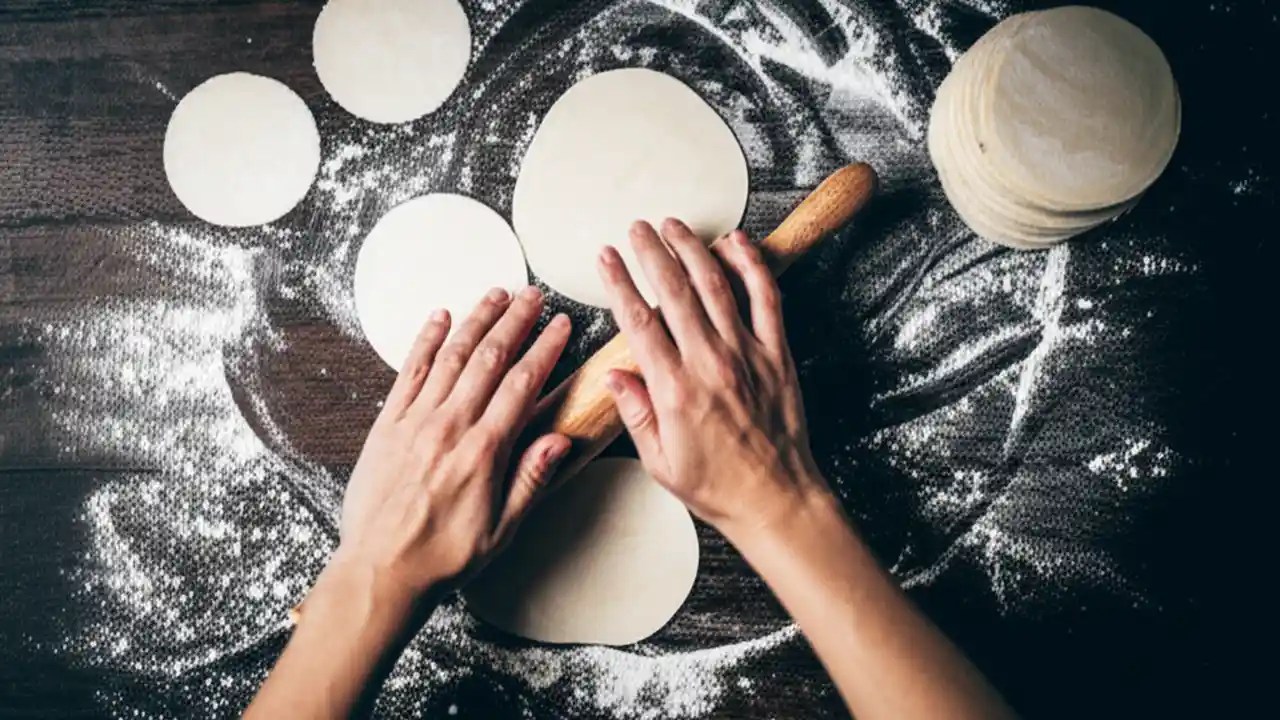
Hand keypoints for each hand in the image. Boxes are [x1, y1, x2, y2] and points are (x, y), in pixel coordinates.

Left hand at [338, 286, 572, 597]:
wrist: (381, 570)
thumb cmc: (443, 557)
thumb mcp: (502, 530)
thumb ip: (531, 480)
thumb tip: (560, 439)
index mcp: (483, 451)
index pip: (522, 384)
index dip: (544, 349)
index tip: (560, 326)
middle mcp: (449, 427)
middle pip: (489, 358)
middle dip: (514, 321)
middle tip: (533, 296)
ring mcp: (415, 421)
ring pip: (451, 356)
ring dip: (475, 320)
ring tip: (496, 294)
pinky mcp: (388, 425)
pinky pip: (409, 372)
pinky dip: (425, 341)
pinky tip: (439, 318)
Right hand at [597, 219, 831, 538]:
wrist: (775, 498)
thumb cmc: (717, 486)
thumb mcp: (658, 460)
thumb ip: (635, 412)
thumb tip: (613, 375)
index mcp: (675, 390)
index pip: (639, 321)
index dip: (618, 282)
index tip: (606, 259)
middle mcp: (710, 363)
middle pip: (674, 290)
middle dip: (651, 252)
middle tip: (637, 229)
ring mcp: (746, 353)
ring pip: (715, 284)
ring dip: (692, 248)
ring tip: (673, 226)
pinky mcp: (776, 353)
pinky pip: (766, 297)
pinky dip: (751, 264)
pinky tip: (735, 243)